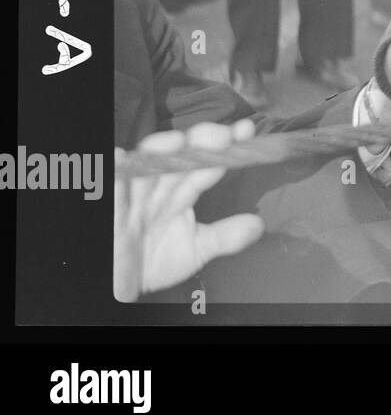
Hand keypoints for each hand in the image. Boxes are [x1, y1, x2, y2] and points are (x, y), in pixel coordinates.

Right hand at [114, 119, 263, 301]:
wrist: (121, 282)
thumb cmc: (156, 259)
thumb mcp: (195, 249)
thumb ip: (226, 237)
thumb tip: (258, 225)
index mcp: (183, 190)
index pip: (209, 163)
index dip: (228, 148)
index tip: (248, 133)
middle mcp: (160, 183)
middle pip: (181, 153)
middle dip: (202, 140)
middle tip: (224, 135)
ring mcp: (133, 189)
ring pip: (146, 160)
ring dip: (162, 148)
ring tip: (179, 142)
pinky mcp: (109, 198)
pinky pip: (109, 177)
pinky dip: (116, 166)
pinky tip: (121, 156)